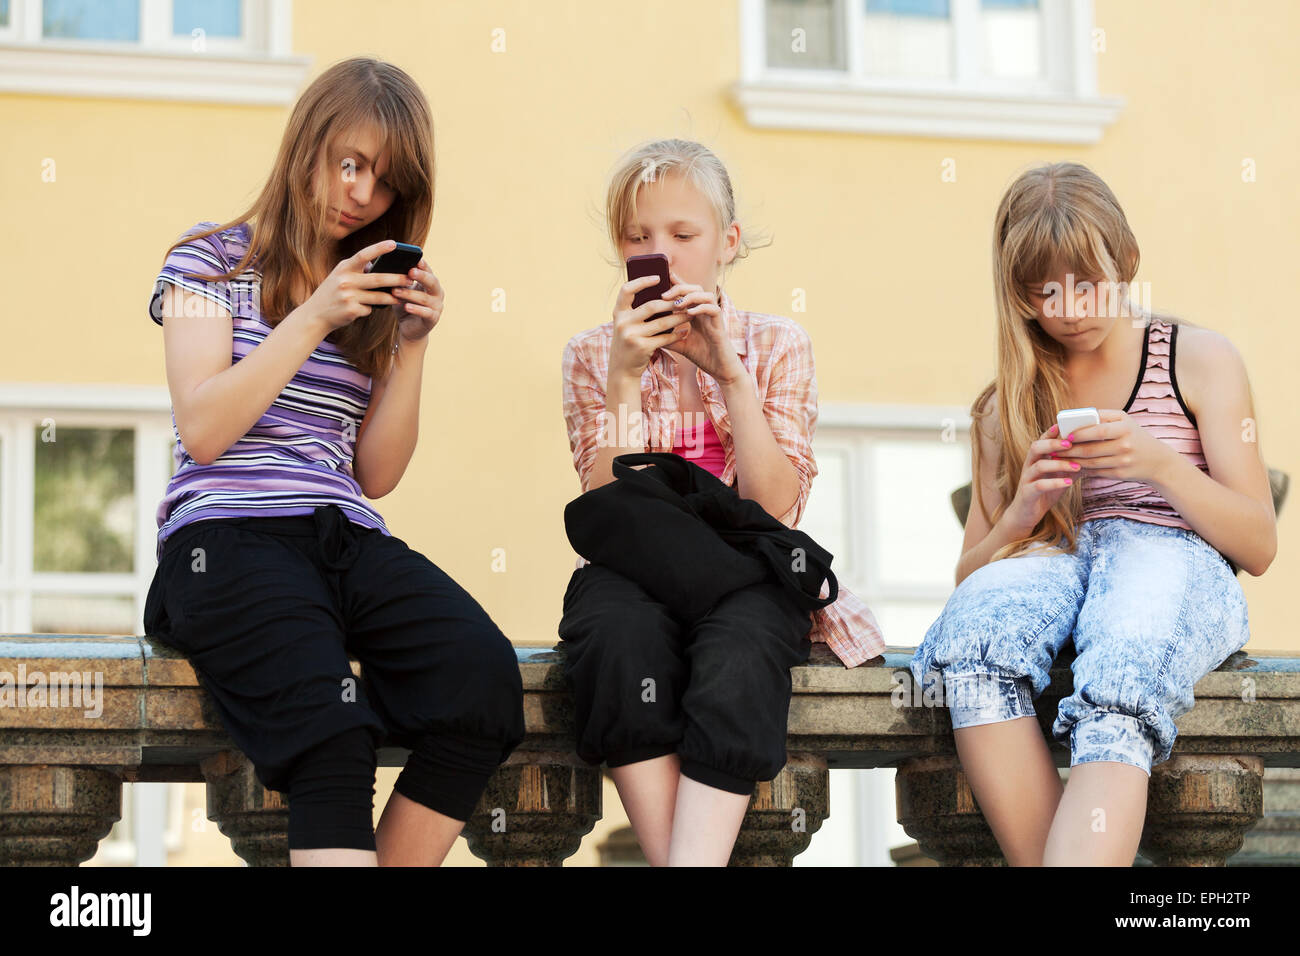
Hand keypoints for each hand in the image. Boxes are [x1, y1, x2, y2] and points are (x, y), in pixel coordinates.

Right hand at [307, 239, 409, 332]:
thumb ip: (357, 270)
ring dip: (392, 298)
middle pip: (377, 279)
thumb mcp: (339, 276)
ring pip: (378, 297)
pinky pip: (369, 309)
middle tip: (410, 278)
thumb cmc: (332, 293)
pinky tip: (364, 309)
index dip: (379, 248)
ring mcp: (348, 296)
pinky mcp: (351, 311)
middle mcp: (345, 280)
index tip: (394, 244)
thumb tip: (380, 266)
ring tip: (402, 296)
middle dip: (396, 279)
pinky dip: (369, 309)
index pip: (363, 255)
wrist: (315, 315)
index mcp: (344, 268)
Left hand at [389, 258, 443, 341]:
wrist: (409, 329)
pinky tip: (406, 306)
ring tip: (396, 291)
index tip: (415, 258)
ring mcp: (437, 306)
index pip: (428, 270)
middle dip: (422, 276)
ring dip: (410, 294)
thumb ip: (391, 277)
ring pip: (426, 298)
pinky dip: (417, 309)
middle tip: (410, 271)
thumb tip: (368, 264)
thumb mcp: (398, 290)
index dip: (423, 264)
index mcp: (430, 283)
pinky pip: (426, 313)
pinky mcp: (433, 319)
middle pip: (432, 281)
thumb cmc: (404, 305)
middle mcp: (437, 293)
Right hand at [607, 273, 693, 380]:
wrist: (621, 370)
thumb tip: (661, 293)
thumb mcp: (626, 325)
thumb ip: (636, 311)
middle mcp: (622, 322)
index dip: (642, 281)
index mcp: (618, 313)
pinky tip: (684, 332)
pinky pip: (664, 338)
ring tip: (690, 314)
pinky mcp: (642, 347)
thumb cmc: (628, 343)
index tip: (658, 277)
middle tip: (685, 300)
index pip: (627, 290)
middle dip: (671, 303)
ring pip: (661, 322)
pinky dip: (676, 334)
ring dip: (679, 317)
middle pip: (651, 306)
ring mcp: (631, 335)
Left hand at [659, 271, 745, 384]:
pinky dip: (701, 308)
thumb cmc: (704, 356)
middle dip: (680, 287)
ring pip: (706, 295)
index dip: (675, 283)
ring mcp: (713, 317)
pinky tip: (690, 313)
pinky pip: (713, 309)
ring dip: (690, 296)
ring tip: (677, 304)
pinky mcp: (720, 324)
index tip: (661, 279)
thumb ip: (668, 337)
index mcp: (696, 313)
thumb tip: (650, 333)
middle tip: (664, 295)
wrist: (720, 369)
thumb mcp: (681, 345)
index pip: (686, 292)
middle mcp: (705, 311)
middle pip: (696, 288)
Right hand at [1003, 422, 1078, 532]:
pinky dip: (1054, 482)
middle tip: (1070, 443)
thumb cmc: (1044, 492)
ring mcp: (1026, 479)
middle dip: (1053, 443)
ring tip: (1076, 466)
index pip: (1042, 440)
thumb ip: (1072, 465)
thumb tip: (1095, 455)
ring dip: (1058, 464)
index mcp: (1036, 459)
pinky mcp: (1027, 493)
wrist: (1026, 514)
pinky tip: (1068, 482)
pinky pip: (1039, 485)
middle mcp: (1029, 466)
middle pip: (1036, 447)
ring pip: (1038, 465)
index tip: (1064, 425)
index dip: (1051, 432)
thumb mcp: (1060, 476)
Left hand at [1055, 408, 1178, 483]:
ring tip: (1058, 458)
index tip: (1065, 435)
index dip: (1080, 433)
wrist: (1157, 461)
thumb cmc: (1134, 436)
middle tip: (1054, 449)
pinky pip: (1095, 471)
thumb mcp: (1124, 421)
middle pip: (1091, 448)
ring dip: (1071, 461)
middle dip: (1070, 450)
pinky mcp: (1120, 474)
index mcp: (1125, 427)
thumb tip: (1075, 416)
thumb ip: (1102, 417)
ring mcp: (1123, 461)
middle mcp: (1126, 444)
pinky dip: (1081, 469)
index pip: (1098, 430)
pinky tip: (1070, 466)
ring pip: (1090, 462)